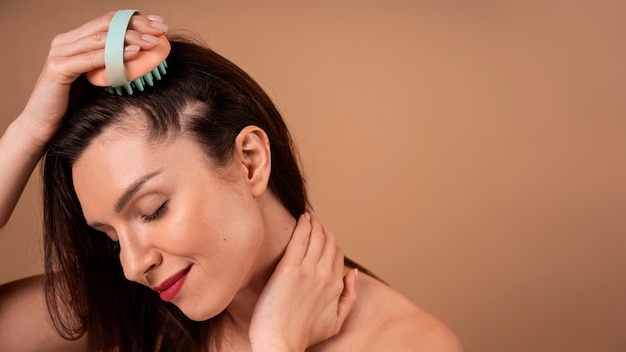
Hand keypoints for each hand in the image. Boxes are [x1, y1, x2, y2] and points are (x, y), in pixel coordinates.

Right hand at [17, 11, 167, 147]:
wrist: (46, 127)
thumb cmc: (75, 106)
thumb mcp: (101, 81)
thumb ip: (115, 66)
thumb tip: (147, 58)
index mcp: (75, 40)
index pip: (109, 21)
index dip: (135, 19)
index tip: (159, 24)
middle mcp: (66, 41)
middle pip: (107, 24)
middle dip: (137, 25)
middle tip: (161, 30)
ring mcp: (60, 53)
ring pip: (100, 38)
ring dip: (130, 38)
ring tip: (152, 41)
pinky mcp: (58, 68)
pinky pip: (91, 58)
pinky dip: (113, 55)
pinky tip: (133, 53)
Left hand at [249, 211, 357, 351]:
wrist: (279, 343)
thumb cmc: (303, 336)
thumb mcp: (337, 321)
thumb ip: (349, 296)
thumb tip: (354, 273)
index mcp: (336, 285)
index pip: (338, 253)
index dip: (331, 240)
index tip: (323, 233)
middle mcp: (325, 275)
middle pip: (329, 241)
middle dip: (323, 227)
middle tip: (315, 219)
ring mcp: (307, 271)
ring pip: (316, 236)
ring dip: (314, 222)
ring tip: (308, 215)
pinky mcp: (288, 269)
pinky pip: (299, 239)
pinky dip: (303, 225)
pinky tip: (302, 218)